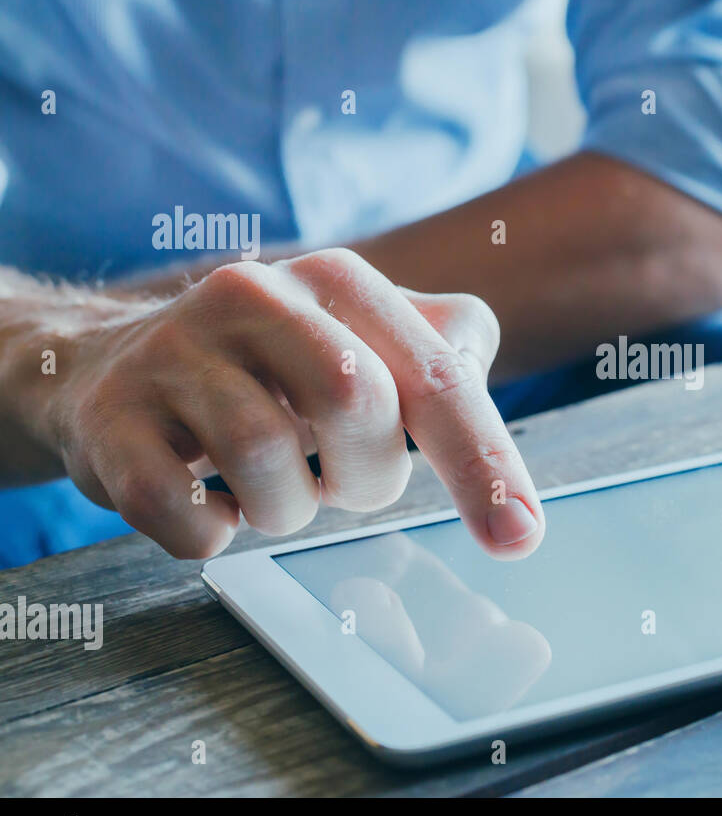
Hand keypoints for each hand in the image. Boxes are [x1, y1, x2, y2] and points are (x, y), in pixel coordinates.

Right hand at [31, 248, 544, 559]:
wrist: (108, 366)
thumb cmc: (273, 371)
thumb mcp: (366, 340)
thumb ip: (443, 354)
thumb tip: (476, 371)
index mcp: (337, 280)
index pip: (433, 374)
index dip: (484, 460)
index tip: (520, 535)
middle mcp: (253, 295)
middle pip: (357, 403)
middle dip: (368, 475)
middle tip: (341, 479)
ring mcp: (171, 353)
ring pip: (268, 465)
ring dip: (288, 509)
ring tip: (271, 486)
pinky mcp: (109, 420)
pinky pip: (182, 514)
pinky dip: (212, 534)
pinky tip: (211, 505)